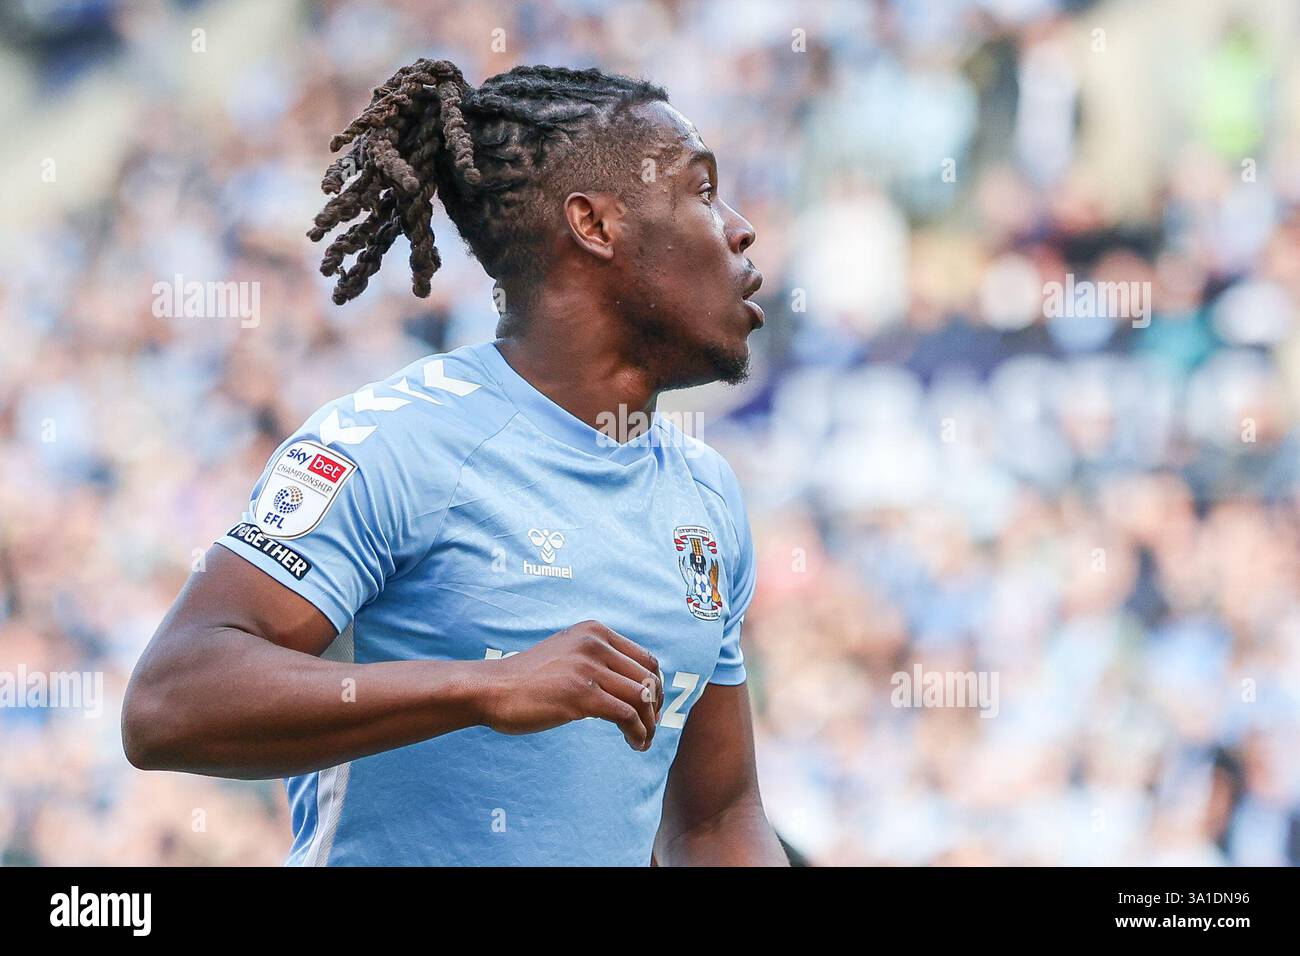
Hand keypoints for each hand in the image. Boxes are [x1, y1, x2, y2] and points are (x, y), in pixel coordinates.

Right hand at [474, 620, 664, 750]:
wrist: (491, 689)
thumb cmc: (528, 679)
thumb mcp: (567, 654)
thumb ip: (596, 659)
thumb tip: (635, 684)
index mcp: (594, 631)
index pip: (646, 658)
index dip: (655, 686)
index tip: (651, 708)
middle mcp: (595, 643)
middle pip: (648, 678)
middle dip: (655, 707)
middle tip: (650, 728)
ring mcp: (588, 667)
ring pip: (642, 697)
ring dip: (650, 724)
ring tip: (643, 740)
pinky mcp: (581, 694)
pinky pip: (627, 715)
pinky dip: (638, 732)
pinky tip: (634, 743)